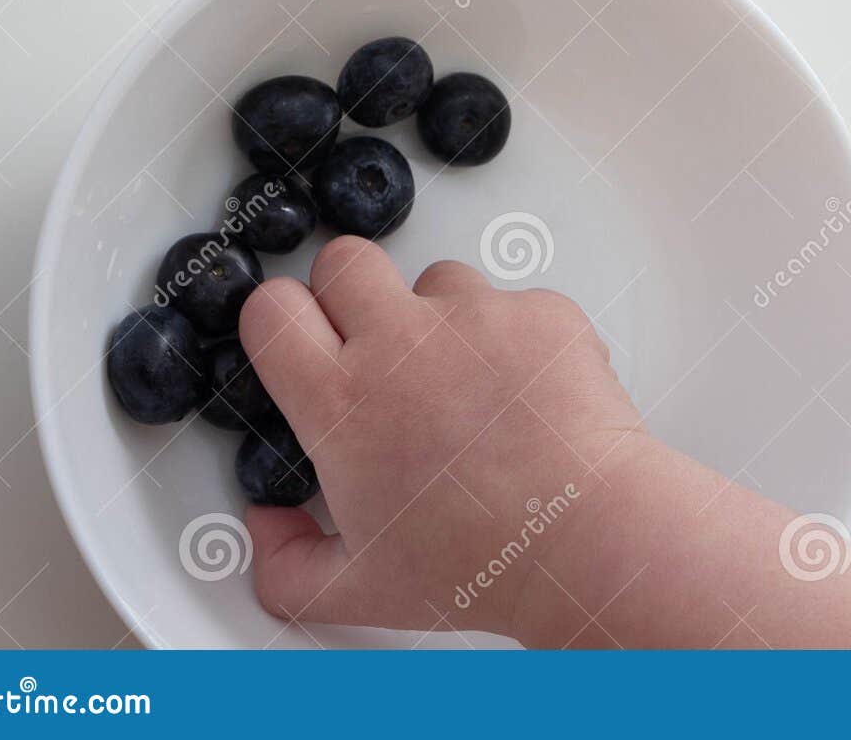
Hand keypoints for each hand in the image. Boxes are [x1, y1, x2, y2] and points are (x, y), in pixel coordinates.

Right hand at [238, 236, 643, 637]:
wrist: (582, 541)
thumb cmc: (479, 565)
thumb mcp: (358, 591)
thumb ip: (287, 564)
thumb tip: (268, 529)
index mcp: (342, 401)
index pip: (271, 308)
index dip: (280, 317)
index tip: (300, 340)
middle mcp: (401, 342)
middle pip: (345, 260)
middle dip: (350, 291)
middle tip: (376, 344)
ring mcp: (476, 318)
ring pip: (437, 279)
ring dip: (443, 318)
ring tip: (470, 386)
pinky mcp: (540, 312)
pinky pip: (516, 303)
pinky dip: (519, 338)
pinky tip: (531, 396)